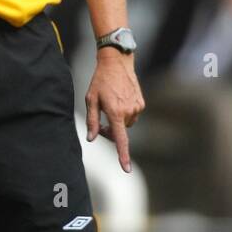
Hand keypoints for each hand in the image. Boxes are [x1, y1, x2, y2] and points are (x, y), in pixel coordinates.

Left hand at [85, 50, 144, 172]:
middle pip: (119, 132)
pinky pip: (132, 115)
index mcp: (116, 112)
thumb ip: (92, 120)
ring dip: (118, 121)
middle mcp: (129, 111)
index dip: (123, 155)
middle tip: (99, 120)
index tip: (126, 168)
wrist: (117, 63)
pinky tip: (118, 100)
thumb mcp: (90, 99)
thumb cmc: (100, 80)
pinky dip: (125, 113)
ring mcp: (137, 107)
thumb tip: (91, 138)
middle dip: (110, 130)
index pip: (120, 139)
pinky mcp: (141, 103)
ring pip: (126, 124)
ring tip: (109, 106)